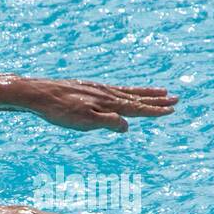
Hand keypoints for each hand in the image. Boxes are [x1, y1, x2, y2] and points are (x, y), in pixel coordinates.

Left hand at [12, 78, 177, 132]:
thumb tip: (127, 125)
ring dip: (145, 92)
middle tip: (176, 98)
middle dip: (156, 100)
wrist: (38, 94)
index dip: (154, 111)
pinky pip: (114, 88)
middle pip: (137, 97)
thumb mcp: (83, 121)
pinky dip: (126, 90)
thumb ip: (107, 122)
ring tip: (160, 91)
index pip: (137, 108)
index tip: (172, 110)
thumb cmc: (59, 111)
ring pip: (127, 91)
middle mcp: (106, 94)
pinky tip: (124, 91)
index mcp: (108, 103)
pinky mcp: (87, 87)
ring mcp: (98, 89)